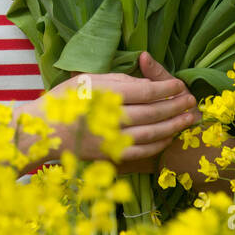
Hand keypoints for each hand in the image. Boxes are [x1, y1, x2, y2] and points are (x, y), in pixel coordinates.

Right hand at [14, 52, 200, 169]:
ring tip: (188, 117)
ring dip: (173, 125)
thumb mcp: (88, 78)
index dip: (168, 88)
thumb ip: (118, 79)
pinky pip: (141, 151)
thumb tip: (146, 80)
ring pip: (151, 133)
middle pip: (153, 112)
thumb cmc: (63, 100)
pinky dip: (158, 144)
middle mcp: (110, 116)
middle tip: (192, 100)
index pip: (146, 91)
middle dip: (176, 106)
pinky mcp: (110, 155)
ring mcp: (111, 139)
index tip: (180, 84)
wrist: (42, 132)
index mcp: (106, 93)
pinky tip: (169, 136)